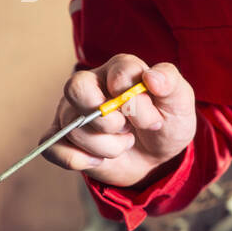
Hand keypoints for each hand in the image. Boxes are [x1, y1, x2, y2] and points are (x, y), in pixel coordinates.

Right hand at [42, 54, 195, 189]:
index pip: (118, 76)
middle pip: (77, 89)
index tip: (153, 120)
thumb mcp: (179, 104)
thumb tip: (151, 77)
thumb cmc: (166, 123)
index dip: (135, 103)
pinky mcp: (62, 137)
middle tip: (127, 131)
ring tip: (124, 144)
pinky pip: (52, 147)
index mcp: (120, 69)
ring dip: (106, 147)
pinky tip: (100, 161)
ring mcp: (72, 110)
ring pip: (72, 126)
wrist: (156, 156)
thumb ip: (171, 84)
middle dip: (107, 120)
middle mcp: (91, 84)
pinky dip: (78, 160)